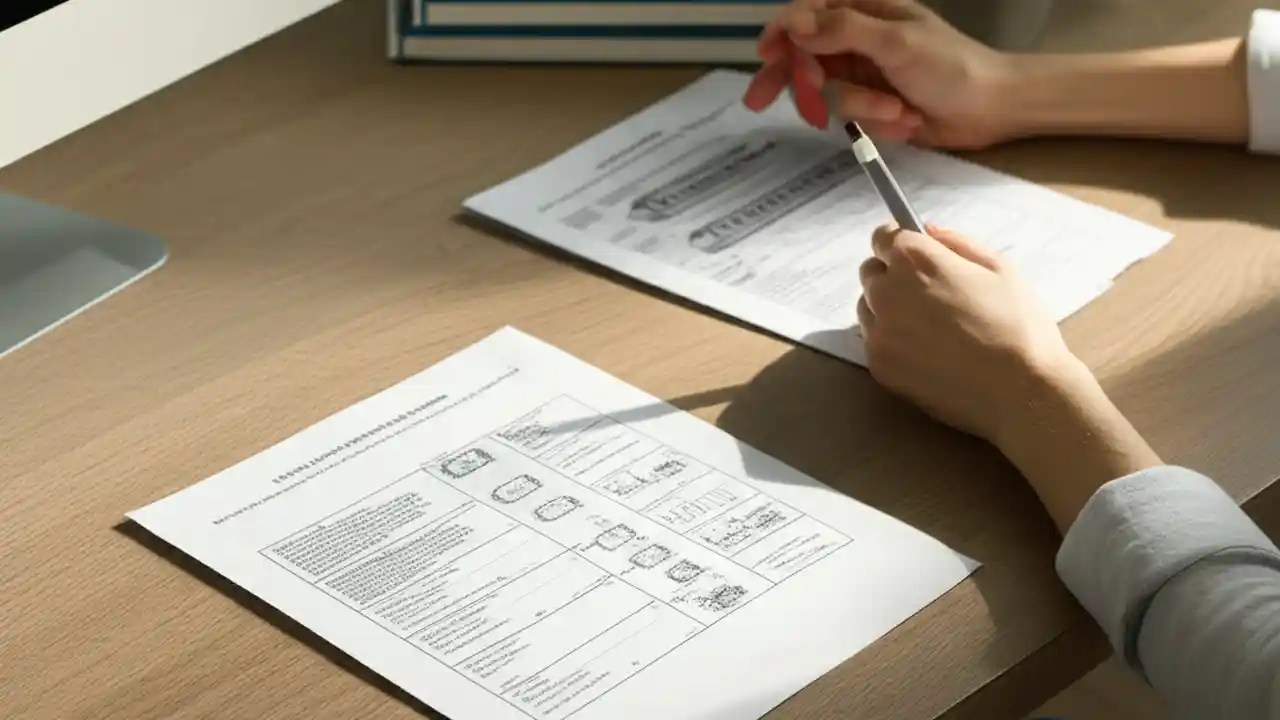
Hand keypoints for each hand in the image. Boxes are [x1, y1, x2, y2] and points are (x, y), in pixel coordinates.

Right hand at [743, 0, 1019, 148]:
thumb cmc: (952, 66)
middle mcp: (858, 39)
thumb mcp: (896, 42)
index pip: (806, 14)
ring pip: (827, 93)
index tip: (765, 55)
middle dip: (793, 80)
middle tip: (757, 102)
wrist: (992, 108)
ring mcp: (864, 73)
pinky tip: (905, 121)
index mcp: (865, 10)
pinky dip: (876, 121)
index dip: (781, 32)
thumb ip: (843, 30)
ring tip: (896, 110)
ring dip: (860, 107)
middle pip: (802, 55)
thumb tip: (796, 23)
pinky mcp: (872, 104)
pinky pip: (851, 115)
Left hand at [856, 223, 1077, 443]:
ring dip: (887, 308)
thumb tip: (927, 231)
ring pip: (868, 307)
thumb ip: (957, 243)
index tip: (915, 254)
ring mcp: (879, 332)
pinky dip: (891, 340)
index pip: (883, 236)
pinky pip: (874, 341)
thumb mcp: (1000, 269)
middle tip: (929, 294)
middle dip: (893, 275)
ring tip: (930, 326)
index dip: (901, 242)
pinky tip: (926, 352)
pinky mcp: (879, 366)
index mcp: (915, 261)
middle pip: (872, 272)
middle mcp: (887, 292)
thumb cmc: (1019, 326)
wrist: (1020, 393)